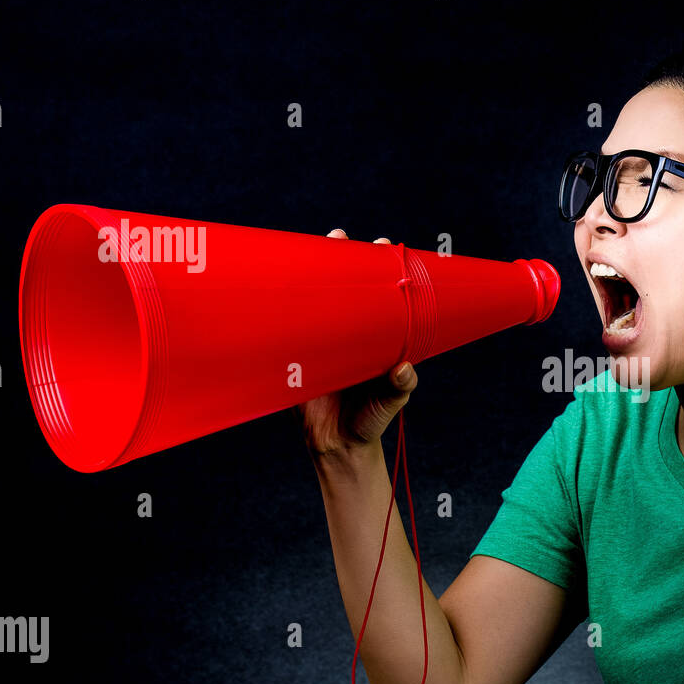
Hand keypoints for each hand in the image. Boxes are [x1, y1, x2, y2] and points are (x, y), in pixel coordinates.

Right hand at [293, 230, 417, 457]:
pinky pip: (289, 326)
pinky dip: (284, 306)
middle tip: (340, 238)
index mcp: (376, 336)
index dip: (381, 270)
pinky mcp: (297, 354)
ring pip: (317, 300)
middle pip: (347, 289)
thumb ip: (400, 386)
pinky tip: (279, 285)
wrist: (337, 445)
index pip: (379, 295)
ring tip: (313, 247)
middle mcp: (349, 332)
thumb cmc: (370, 418)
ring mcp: (322, 340)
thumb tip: (405, 369)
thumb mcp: (391, 401)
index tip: (382, 246)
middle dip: (343, 260)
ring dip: (313, 274)